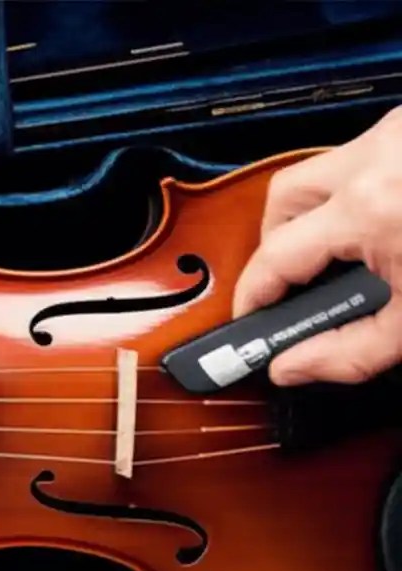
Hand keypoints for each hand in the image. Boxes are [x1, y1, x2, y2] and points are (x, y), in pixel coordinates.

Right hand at [233, 106, 401, 384]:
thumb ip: (352, 351)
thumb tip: (293, 368)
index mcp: (370, 210)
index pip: (276, 257)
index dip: (254, 294)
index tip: (251, 318)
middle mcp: (374, 161)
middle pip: (283, 201)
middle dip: (277, 244)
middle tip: (295, 285)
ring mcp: (396, 136)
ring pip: (320, 172)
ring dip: (316, 214)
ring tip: (343, 254)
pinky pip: (366, 159)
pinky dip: (362, 194)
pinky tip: (392, 224)